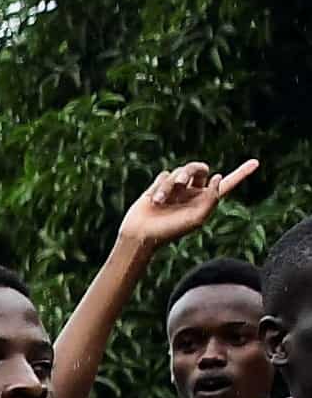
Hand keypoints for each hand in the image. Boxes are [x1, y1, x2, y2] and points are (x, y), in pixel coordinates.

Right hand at [118, 159, 261, 249]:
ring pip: (180, 171)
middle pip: (200, 168)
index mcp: (205, 200)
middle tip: (181, 182)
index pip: (227, 184)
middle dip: (191, 170)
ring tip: (160, 201)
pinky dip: (159, 187)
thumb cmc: (170, 230)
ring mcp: (176, 188)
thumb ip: (213, 198)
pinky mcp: (159, 187)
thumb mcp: (197, 218)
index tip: (256, 163)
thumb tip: (218, 176)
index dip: (241, 173)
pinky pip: (164, 175)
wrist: (142, 234)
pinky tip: (153, 200)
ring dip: (170, 185)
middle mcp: (193, 192)